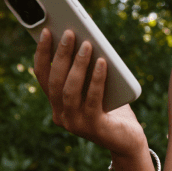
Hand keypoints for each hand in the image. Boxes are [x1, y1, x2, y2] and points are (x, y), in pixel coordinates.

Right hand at [33, 28, 146, 157]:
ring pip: (70, 90)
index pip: (43, 76)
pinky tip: (103, 62)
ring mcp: (75, 124)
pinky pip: (92, 99)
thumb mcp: (97, 86)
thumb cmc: (112, 107)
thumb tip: (86, 39)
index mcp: (56, 104)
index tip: (47, 31)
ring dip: (77, 65)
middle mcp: (61, 115)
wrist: (128, 139)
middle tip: (70, 33)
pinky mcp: (93, 127)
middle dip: (60, 55)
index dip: (43, 53)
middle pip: (55, 81)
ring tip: (87, 45)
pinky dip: (97, 79)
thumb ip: (88, 70)